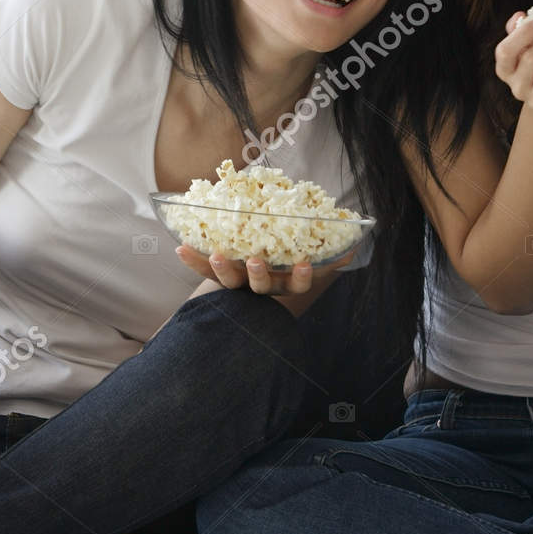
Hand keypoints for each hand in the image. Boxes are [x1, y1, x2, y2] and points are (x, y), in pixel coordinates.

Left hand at [173, 245, 354, 295]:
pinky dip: (192, 260)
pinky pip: (203, 271)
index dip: (301, 277)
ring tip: (217, 254)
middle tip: (256, 261)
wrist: (254, 267)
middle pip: (261, 286)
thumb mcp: (308, 259)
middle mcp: (262, 286)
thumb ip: (327, 257)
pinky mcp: (216, 276)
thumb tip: (352, 249)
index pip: (297, 285)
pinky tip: (180, 247)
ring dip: (223, 269)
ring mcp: (239, 282)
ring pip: (231, 282)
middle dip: (259, 274)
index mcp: (285, 282)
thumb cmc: (286, 258)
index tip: (304, 265)